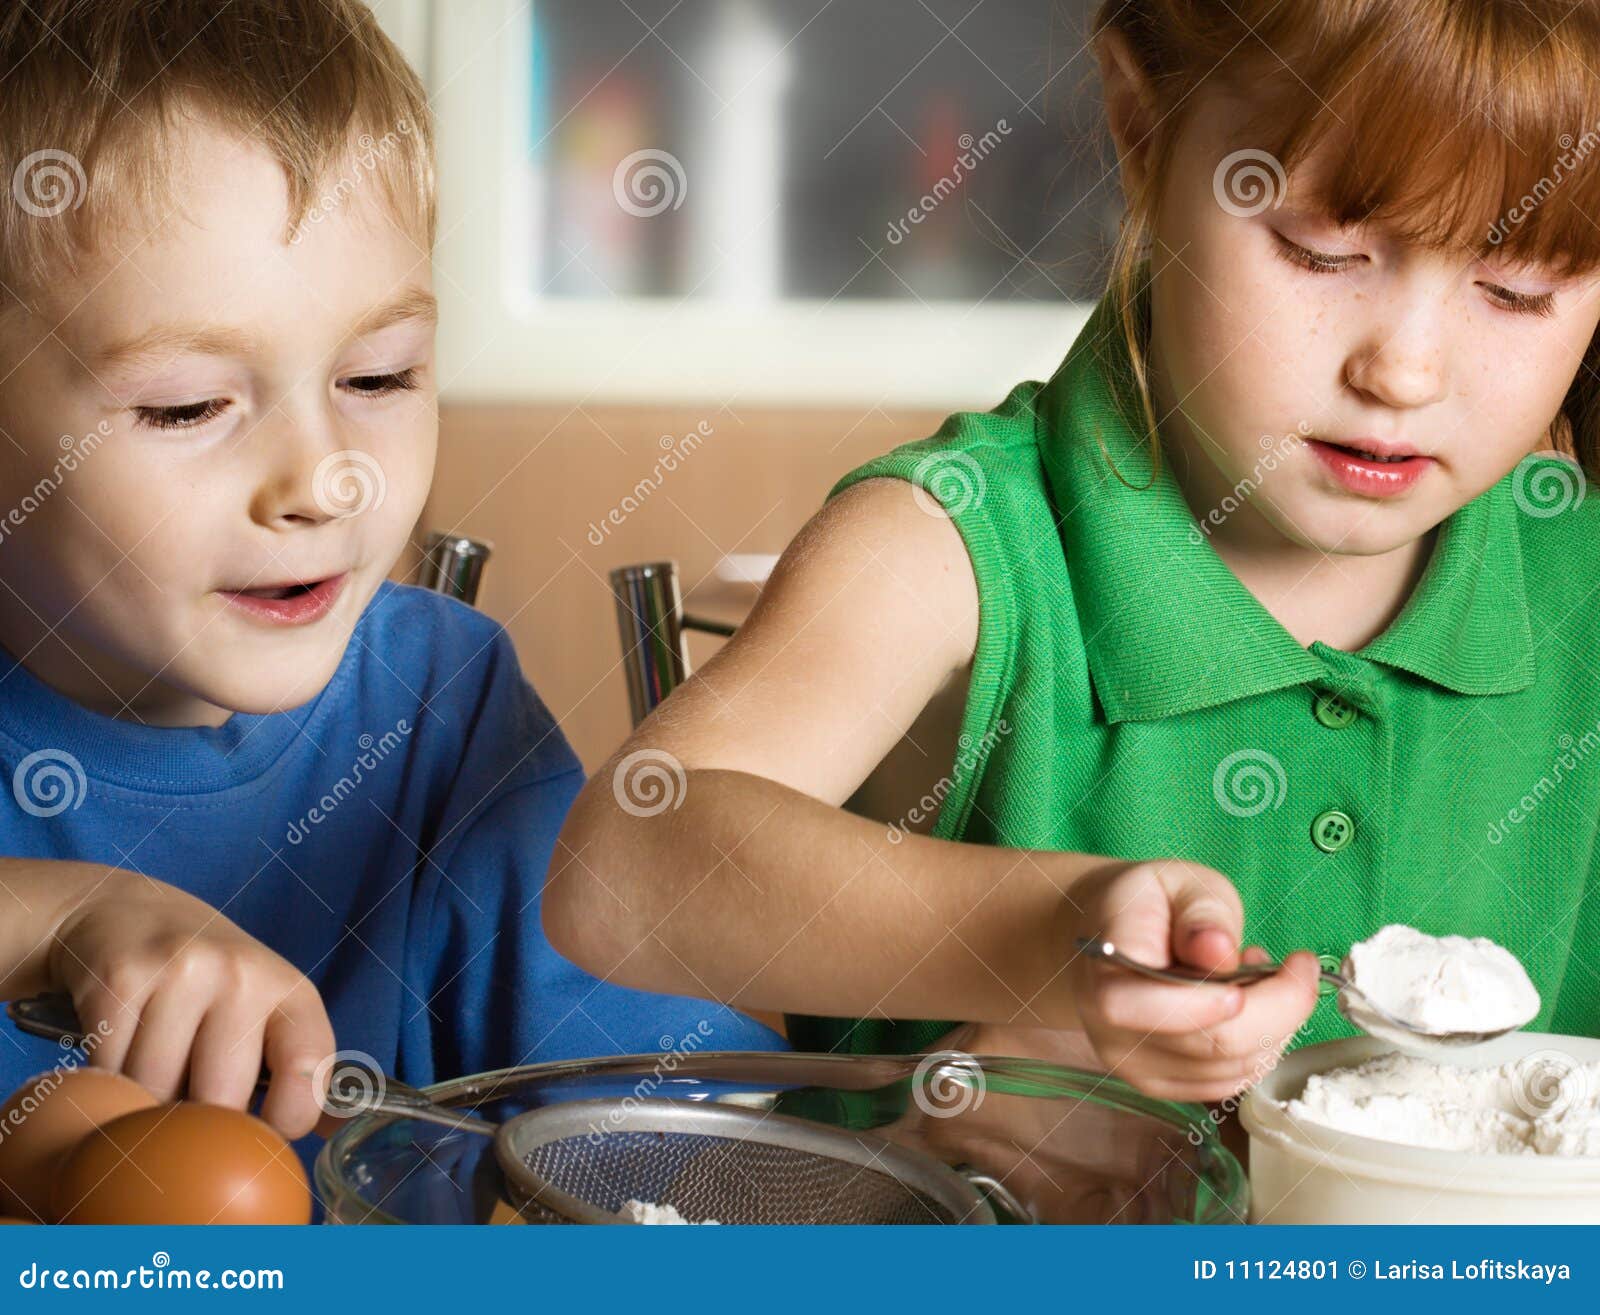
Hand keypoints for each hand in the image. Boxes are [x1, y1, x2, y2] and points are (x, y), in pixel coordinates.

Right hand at [45, 877, 334, 1137]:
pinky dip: (107, 1077)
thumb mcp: (266, 1009)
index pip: (307, 1071)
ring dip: (145, 1101)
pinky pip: (108, 1070)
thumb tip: (341, 1132)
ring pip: (155, 1092)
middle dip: (199, 1119)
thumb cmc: (208, 981)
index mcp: (290, 989)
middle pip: (220, 1099)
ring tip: (152, 1066)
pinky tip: (118, 1047)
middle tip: (190, 1092)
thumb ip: (297, 1069)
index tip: (260, 1127)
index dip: (284, 1119)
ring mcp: (181, 971)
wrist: (125, 911)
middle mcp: (242, 974)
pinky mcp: (121, 978)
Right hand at [1066, 859, 1318, 1102]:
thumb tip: (1218, 950)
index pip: (1157, 1005)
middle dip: (1277, 1008)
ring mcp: (1133, 1065)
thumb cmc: (1148, 903)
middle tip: (1299, 966)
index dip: (1213, 1001)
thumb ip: (1203, 912)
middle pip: (1212, 1044)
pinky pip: (1229, 1081)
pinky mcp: (1158, 1084)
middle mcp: (1111, 1029)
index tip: (1255, 959)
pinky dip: (1260, 1047)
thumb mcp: (1180, 882)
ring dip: (1272, 1026)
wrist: (1109, 935)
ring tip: (1262, 977)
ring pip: (1230, 1067)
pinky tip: (1251, 1009)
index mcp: (1107, 967)